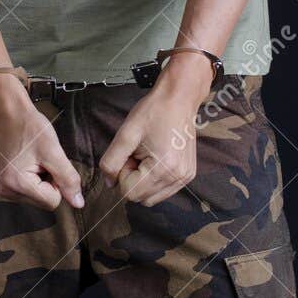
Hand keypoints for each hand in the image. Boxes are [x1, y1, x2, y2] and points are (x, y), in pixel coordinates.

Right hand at [0, 73, 84, 212]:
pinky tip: (28, 163)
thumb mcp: (54, 152)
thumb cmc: (31, 129)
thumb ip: (68, 179)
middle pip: (44, 201)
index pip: (52, 201)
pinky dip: (33, 180)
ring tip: (34, 160)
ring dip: (41, 181)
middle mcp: (6, 191)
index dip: (58, 183)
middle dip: (49, 183)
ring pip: (37, 198)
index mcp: (18, 184)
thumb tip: (78, 204)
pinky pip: (28, 192)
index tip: (49, 162)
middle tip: (41, 160)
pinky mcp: (3, 184)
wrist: (11, 114)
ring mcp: (2, 189)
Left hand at [98, 53, 213, 206]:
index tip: (129, 154)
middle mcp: (177, 177)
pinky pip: (164, 191)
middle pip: (141, 198)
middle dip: (132, 180)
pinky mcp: (188, 175)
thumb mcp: (125, 134)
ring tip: (147, 155)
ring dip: (143, 181)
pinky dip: (154, 180)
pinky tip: (156, 158)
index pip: (130, 193)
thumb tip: (109, 183)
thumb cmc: (153, 112)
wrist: (179, 99)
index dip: (122, 175)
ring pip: (152, 198)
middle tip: (137, 154)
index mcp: (163, 168)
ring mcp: (185, 177)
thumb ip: (111, 161)